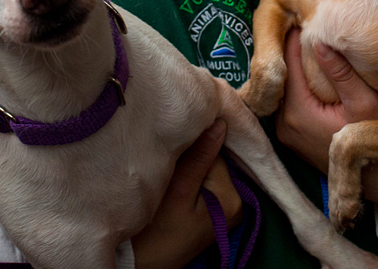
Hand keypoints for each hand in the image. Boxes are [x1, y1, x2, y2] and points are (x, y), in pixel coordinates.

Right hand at [132, 120, 242, 268]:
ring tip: (168, 178)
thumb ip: (199, 157)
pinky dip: (188, 179)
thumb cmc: (157, 233)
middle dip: (190, 159)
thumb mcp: (178, 191)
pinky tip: (173, 185)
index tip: (171, 148)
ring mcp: (224, 208)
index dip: (192, 146)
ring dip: (187, 168)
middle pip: (212, 161)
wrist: (142, 265)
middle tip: (166, 166)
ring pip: (205, 170)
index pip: (216, 153)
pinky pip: (202, 182)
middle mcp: (235, 202)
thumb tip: (220, 123)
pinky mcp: (211, 211)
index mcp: (232, 198)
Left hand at [274, 28, 377, 203]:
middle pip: (282, 74)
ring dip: (294, 66)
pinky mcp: (292, 134)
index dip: (294, 36)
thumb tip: (318, 39)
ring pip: (285, 87)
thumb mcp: (364, 103)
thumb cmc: (377, 141)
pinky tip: (309, 65)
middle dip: (292, 49)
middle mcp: (282, 122)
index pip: (287, 63)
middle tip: (302, 18)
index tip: (300, 11)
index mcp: (296, 111)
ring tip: (306, 36)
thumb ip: (340, 71)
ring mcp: (285, 130)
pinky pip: (288, 99)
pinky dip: (296, 82)